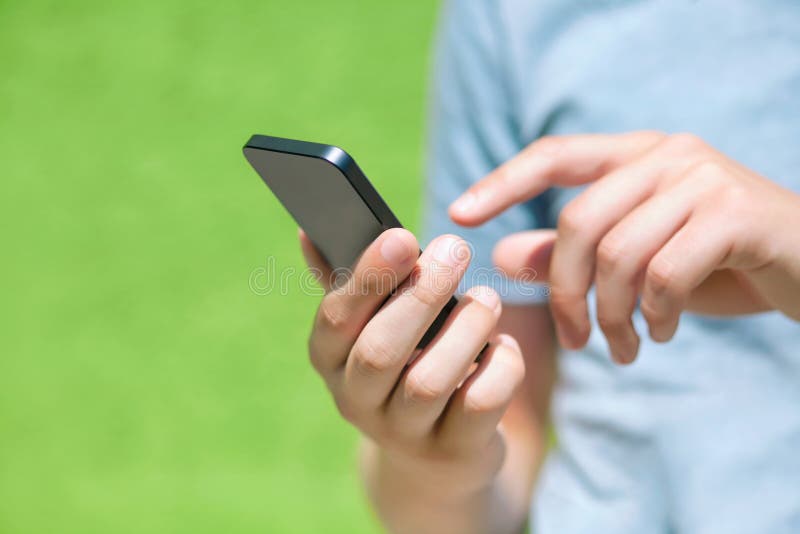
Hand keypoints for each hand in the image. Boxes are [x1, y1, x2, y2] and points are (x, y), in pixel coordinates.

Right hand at [300, 228, 524, 491]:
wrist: (435, 449)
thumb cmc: (403, 360)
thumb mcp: (370, 323)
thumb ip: (347, 279)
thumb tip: (307, 231)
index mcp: (329, 358)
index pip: (335, 320)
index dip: (368, 277)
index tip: (403, 237)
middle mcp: (356, 401)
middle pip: (381, 351)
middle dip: (422, 294)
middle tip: (456, 249)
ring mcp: (403, 433)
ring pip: (430, 380)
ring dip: (467, 327)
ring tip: (488, 298)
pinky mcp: (452, 451)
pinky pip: (480, 404)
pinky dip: (499, 364)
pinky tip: (501, 344)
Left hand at [449, 131, 799, 363]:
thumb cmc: (715, 262)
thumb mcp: (634, 260)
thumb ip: (569, 254)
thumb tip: (501, 257)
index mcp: (635, 155)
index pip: (554, 154)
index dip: (501, 181)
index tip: (457, 213)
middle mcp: (666, 155)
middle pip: (577, 221)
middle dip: (566, 293)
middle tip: (577, 341)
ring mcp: (704, 179)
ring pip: (618, 253)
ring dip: (610, 315)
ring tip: (622, 348)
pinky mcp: (736, 214)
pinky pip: (665, 272)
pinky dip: (655, 315)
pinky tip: (663, 333)